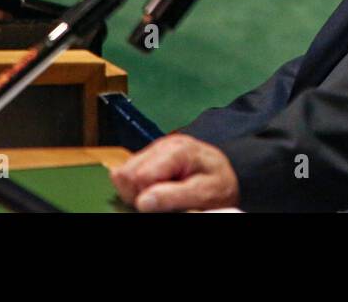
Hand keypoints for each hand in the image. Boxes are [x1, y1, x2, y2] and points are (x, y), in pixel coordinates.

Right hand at [110, 134, 239, 211]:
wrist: (224, 176)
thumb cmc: (217, 185)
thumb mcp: (203, 193)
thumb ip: (173, 196)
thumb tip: (142, 201)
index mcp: (178, 150)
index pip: (139, 176)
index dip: (148, 196)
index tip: (166, 203)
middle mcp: (162, 144)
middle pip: (127, 174)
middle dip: (140, 193)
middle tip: (165, 199)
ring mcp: (154, 149)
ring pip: (123, 174)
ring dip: (138, 189)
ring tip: (163, 193)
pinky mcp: (149, 156)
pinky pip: (127, 173)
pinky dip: (138, 185)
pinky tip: (157, 187)